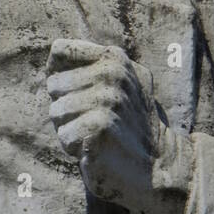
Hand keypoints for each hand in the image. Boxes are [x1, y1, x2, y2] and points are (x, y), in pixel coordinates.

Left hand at [46, 39, 159, 210]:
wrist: (159, 163)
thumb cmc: (134, 122)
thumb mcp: (126, 80)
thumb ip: (96, 62)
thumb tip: (55, 53)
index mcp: (114, 57)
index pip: (59, 50)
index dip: (61, 73)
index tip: (79, 91)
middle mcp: (111, 73)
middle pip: (54, 85)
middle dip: (67, 106)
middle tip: (95, 119)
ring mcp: (106, 99)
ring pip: (56, 112)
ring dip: (71, 128)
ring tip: (97, 133)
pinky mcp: (100, 126)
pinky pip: (64, 135)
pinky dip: (75, 147)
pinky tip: (97, 147)